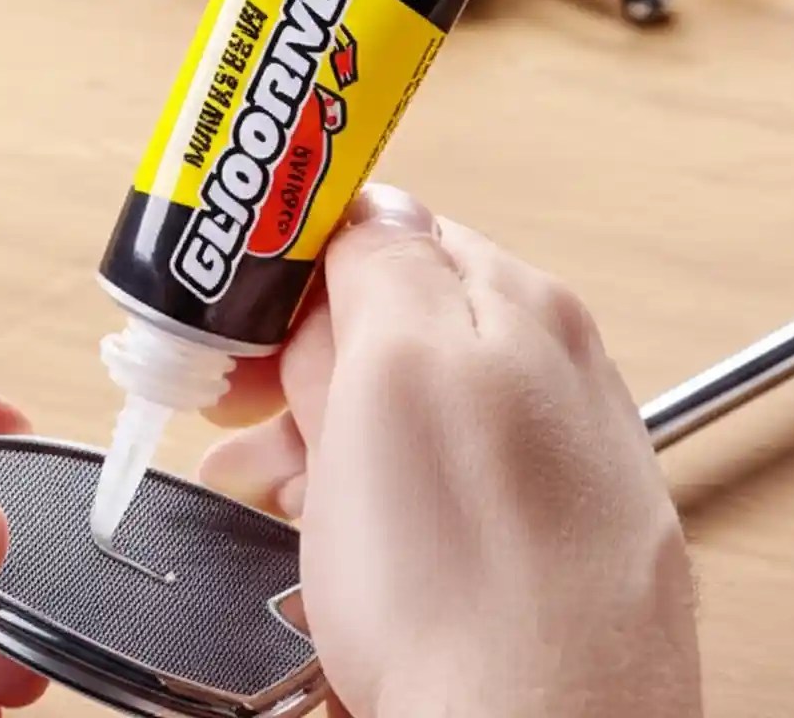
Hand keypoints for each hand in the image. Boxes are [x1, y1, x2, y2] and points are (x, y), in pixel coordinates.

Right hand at [198, 186, 702, 716]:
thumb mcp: (395, 372)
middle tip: (254, 420)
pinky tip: (344, 533)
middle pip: (396, 329)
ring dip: (331, 437)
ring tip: (284, 493)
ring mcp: (549, 454)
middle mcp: (550, 372)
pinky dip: (377, 493)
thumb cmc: (469, 584)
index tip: (244, 325)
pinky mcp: (536, 529)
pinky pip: (436, 481)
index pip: (388, 235)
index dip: (298, 276)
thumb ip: (384, 263)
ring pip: (410, 411)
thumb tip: (363, 209)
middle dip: (308, 369)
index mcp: (518, 307)